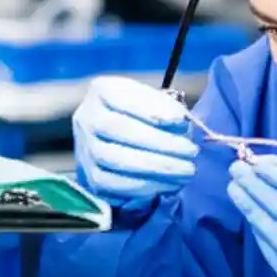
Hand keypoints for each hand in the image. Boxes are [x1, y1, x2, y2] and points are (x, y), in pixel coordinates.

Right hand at [73, 76, 198, 210]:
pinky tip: (170, 185)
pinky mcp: (90, 177)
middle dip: (161, 142)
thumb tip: (180, 122)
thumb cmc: (142, 116)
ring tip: (186, 170)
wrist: (116, 141)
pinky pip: (115, 185)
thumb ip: (165, 107)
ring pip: (117, 160)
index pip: (124, 98)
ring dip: (157, 168)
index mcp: (102, 90)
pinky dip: (146, 186)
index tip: (181, 120)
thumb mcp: (152, 100)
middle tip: (191, 151)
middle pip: (120, 130)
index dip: (153, 109)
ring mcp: (85, 149)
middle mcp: (87, 118)